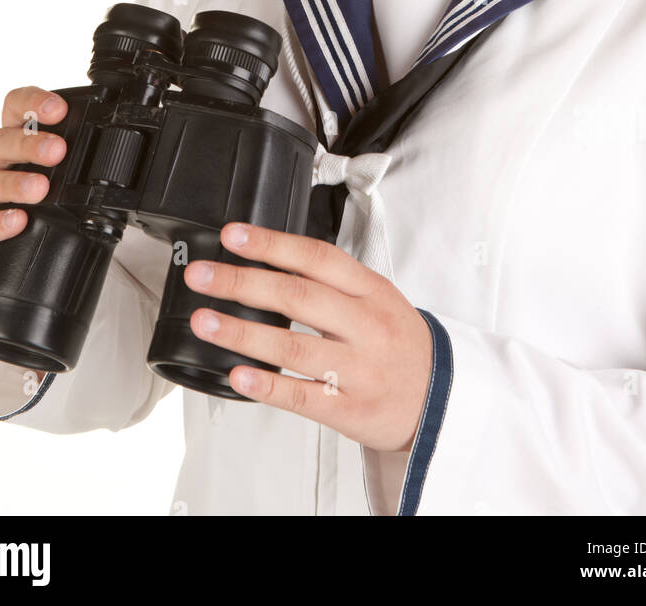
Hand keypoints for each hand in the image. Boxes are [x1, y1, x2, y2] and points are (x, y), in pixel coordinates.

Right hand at [0, 86, 67, 267]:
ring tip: (40, 189)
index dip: (33, 102)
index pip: (15, 108)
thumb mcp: (62, 172)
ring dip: (14, 184)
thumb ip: (75, 156)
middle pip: (1, 142)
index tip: (59, 109)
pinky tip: (18, 221)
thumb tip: (112, 149)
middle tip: (58, 151)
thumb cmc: (44, 203)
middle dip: (30, 144)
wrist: (26, 248)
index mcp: (15, 141)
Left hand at [184, 222, 433, 453]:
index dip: (271, 244)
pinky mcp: (352, 410)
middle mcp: (366, 325)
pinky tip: (237, 374)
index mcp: (371, 290)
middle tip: (201, 276)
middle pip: (297, 296)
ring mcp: (360, 369)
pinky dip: (267, 384)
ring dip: (242, 332)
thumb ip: (333, 283)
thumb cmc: (400, 344)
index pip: (316, 257)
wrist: (444, 399)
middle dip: (241, 282)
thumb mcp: (379, 299)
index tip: (231, 236)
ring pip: (294, 346)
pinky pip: (303, 396)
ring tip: (205, 322)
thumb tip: (269, 261)